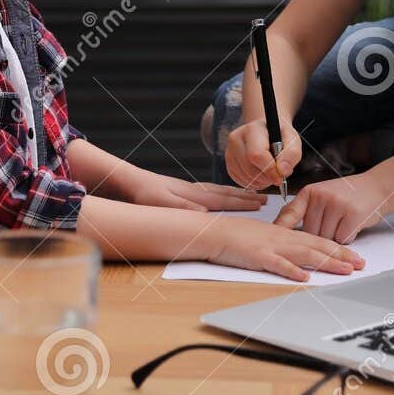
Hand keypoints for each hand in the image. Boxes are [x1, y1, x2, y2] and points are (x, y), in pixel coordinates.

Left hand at [124, 169, 267, 212]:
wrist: (129, 181)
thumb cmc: (144, 195)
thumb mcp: (163, 203)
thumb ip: (184, 208)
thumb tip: (206, 213)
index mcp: (195, 196)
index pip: (225, 200)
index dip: (244, 203)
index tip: (261, 203)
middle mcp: (195, 190)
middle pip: (226, 193)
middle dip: (245, 196)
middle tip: (264, 198)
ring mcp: (189, 188)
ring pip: (218, 190)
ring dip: (235, 193)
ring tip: (249, 194)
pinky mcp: (181, 189)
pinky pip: (208, 190)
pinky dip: (220, 192)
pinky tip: (220, 194)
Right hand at [202, 216, 364, 282]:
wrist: (213, 231)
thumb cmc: (236, 235)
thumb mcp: (264, 236)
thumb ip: (281, 244)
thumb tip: (297, 254)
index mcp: (284, 233)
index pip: (317, 240)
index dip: (338, 248)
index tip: (355, 256)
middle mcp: (282, 238)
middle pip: (317, 246)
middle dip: (341, 255)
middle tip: (361, 264)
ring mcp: (271, 246)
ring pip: (304, 254)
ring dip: (327, 262)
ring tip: (345, 270)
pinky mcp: (258, 255)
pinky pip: (278, 264)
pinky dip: (292, 270)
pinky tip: (305, 277)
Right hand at [225, 118, 301, 190]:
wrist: (266, 132)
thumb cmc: (280, 136)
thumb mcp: (292, 140)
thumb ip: (291, 154)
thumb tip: (282, 171)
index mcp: (252, 129)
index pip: (256, 155)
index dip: (270, 170)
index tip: (281, 176)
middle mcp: (236, 139)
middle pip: (250, 168)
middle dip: (267, 178)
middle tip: (276, 176)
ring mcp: (229, 151)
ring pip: (245, 177)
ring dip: (261, 182)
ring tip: (269, 174)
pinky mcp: (229, 163)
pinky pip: (240, 181)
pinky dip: (253, 183)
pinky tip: (261, 175)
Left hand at [274, 174, 387, 243]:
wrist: (376, 187)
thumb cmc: (347, 195)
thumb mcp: (321, 195)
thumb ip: (305, 209)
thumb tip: (283, 228)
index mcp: (309, 192)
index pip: (289, 213)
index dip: (280, 228)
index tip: (270, 239)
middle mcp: (321, 196)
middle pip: (309, 233)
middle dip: (320, 235)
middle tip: (333, 223)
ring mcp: (337, 205)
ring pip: (326, 239)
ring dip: (334, 237)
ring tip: (343, 222)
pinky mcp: (353, 215)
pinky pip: (342, 239)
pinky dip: (348, 237)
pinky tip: (352, 225)